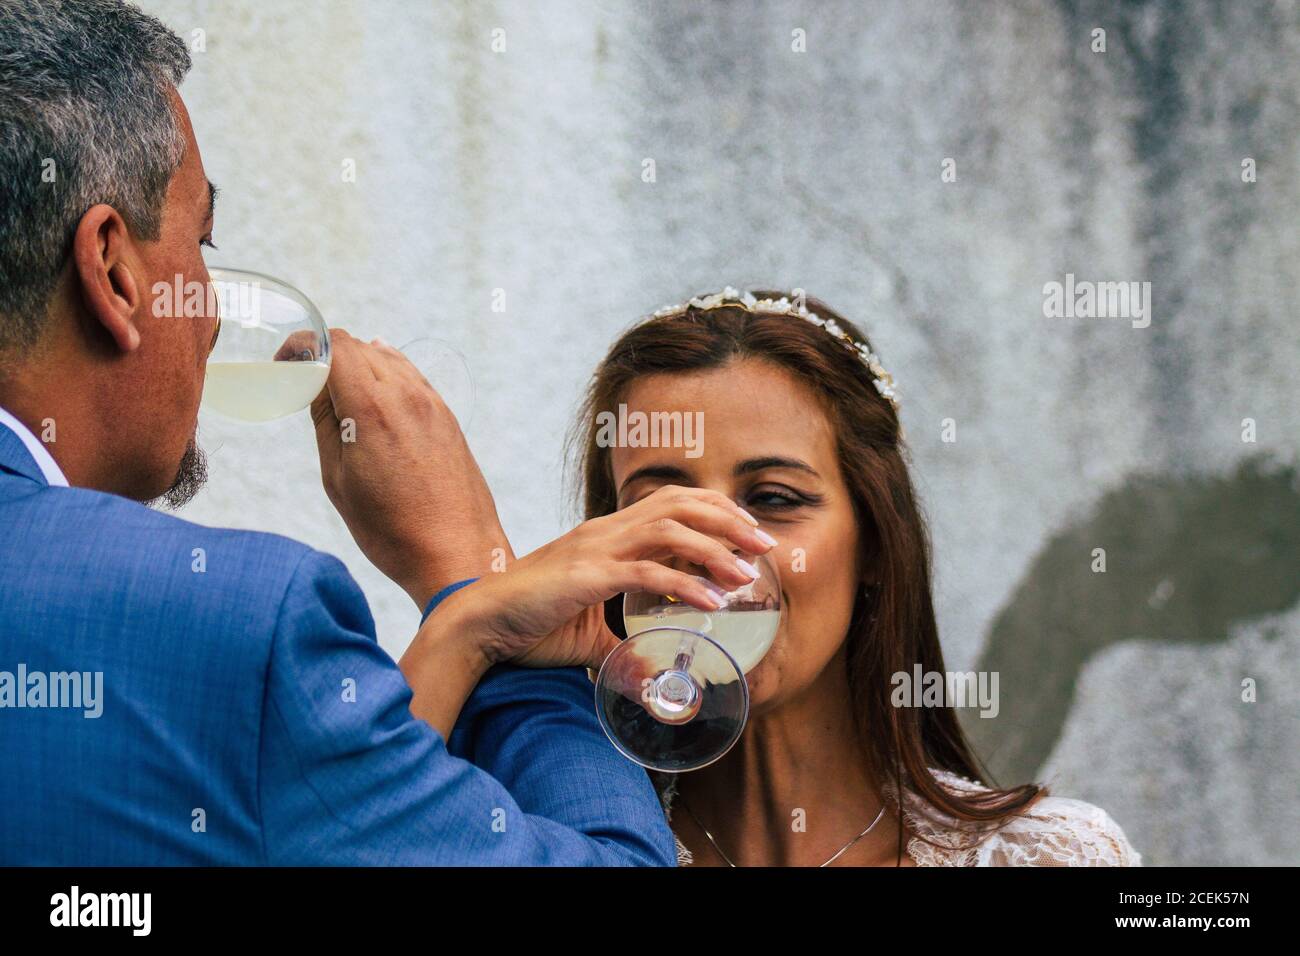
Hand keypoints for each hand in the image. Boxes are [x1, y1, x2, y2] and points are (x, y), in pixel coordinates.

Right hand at [310, 329, 512, 608]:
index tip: (285, 364)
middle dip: (325, 355)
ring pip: (387, 358)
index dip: (303, 346)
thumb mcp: (339, 479)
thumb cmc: (393, 529)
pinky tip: (373, 391)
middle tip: (303, 380)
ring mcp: (433, 404)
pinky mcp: (448, 418)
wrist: (458, 555)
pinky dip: (386, 376)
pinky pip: (411, 378)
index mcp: (373, 408)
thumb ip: (325, 421)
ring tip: (336, 390)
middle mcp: (407, 395)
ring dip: (357, 363)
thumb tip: (316, 383)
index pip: (334, 345)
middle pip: (358, 347)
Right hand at [451, 485, 778, 669]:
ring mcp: (595, 550)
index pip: (670, 502)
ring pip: (670, 531)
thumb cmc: (528, 626)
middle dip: (729, 520)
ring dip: (716, 549)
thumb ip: (622, 648)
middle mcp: (605, 532)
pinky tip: (712, 604)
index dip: (714, 510)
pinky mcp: (586, 578)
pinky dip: (685, 586)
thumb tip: (651, 676)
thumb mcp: (587, 637)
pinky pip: (646, 573)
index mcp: (606, 536)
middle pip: (679, 504)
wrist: (478, 625)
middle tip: (765, 546)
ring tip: (747, 575)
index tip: (748, 533)